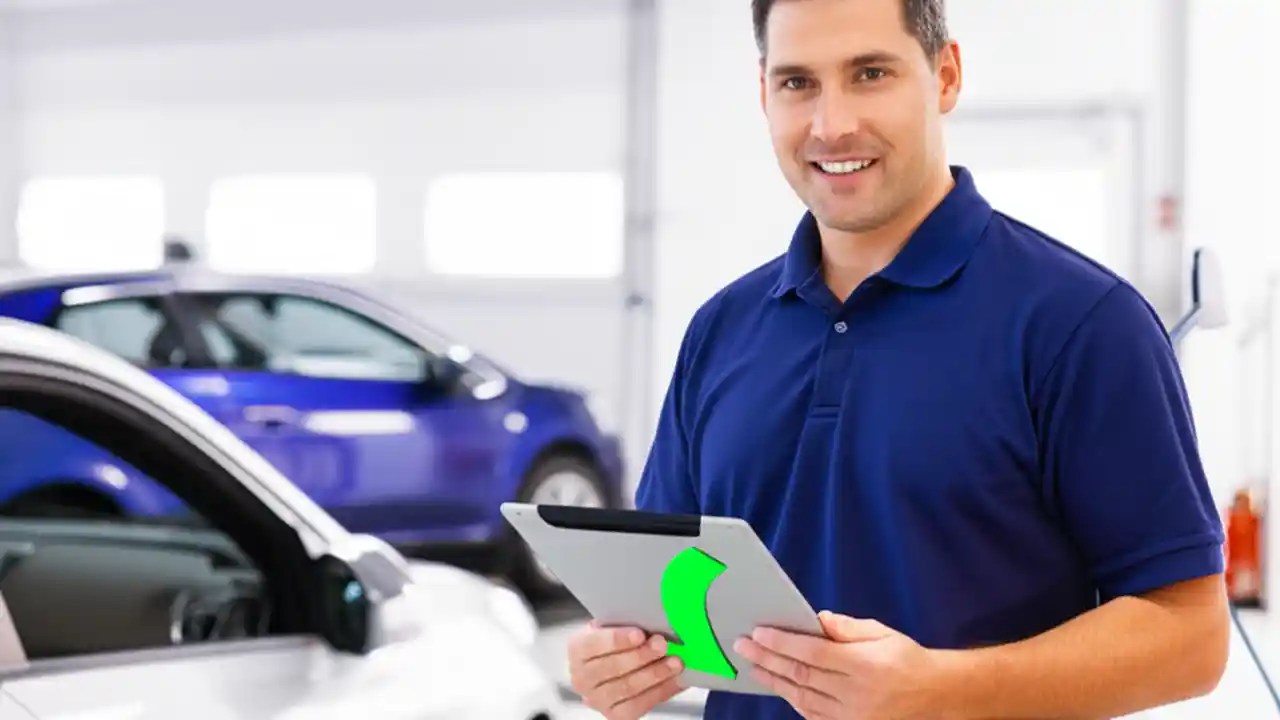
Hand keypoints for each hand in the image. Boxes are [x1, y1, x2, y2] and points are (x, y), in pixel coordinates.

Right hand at [567, 621, 684, 718]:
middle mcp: (582, 678)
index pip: (594, 644)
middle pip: (612, 667)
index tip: (640, 634)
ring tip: (675, 662)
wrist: (615, 662)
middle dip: (641, 655)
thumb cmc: (618, 641)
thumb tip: (654, 620)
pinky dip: (661, 690)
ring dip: (655, 673)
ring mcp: (597, 699)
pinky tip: (675, 679)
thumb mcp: (614, 625)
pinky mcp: (615, 715)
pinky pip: (639, 705)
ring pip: (627, 688)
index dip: (617, 639)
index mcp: (578, 649)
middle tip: (663, 644)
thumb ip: (628, 623)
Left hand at [734, 610, 946, 719]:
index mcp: (863, 664)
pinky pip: (814, 715)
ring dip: (775, 681)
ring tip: (754, 667)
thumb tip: (816, 620)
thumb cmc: (906, 658)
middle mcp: (855, 693)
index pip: (812, 653)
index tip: (759, 633)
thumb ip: (846, 628)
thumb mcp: (880, 633)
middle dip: (769, 659)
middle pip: (802, 675)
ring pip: (803, 698)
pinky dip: (794, 700)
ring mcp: (851, 715)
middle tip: (744, 646)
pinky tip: (780, 688)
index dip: (782, 643)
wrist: (934, 694)